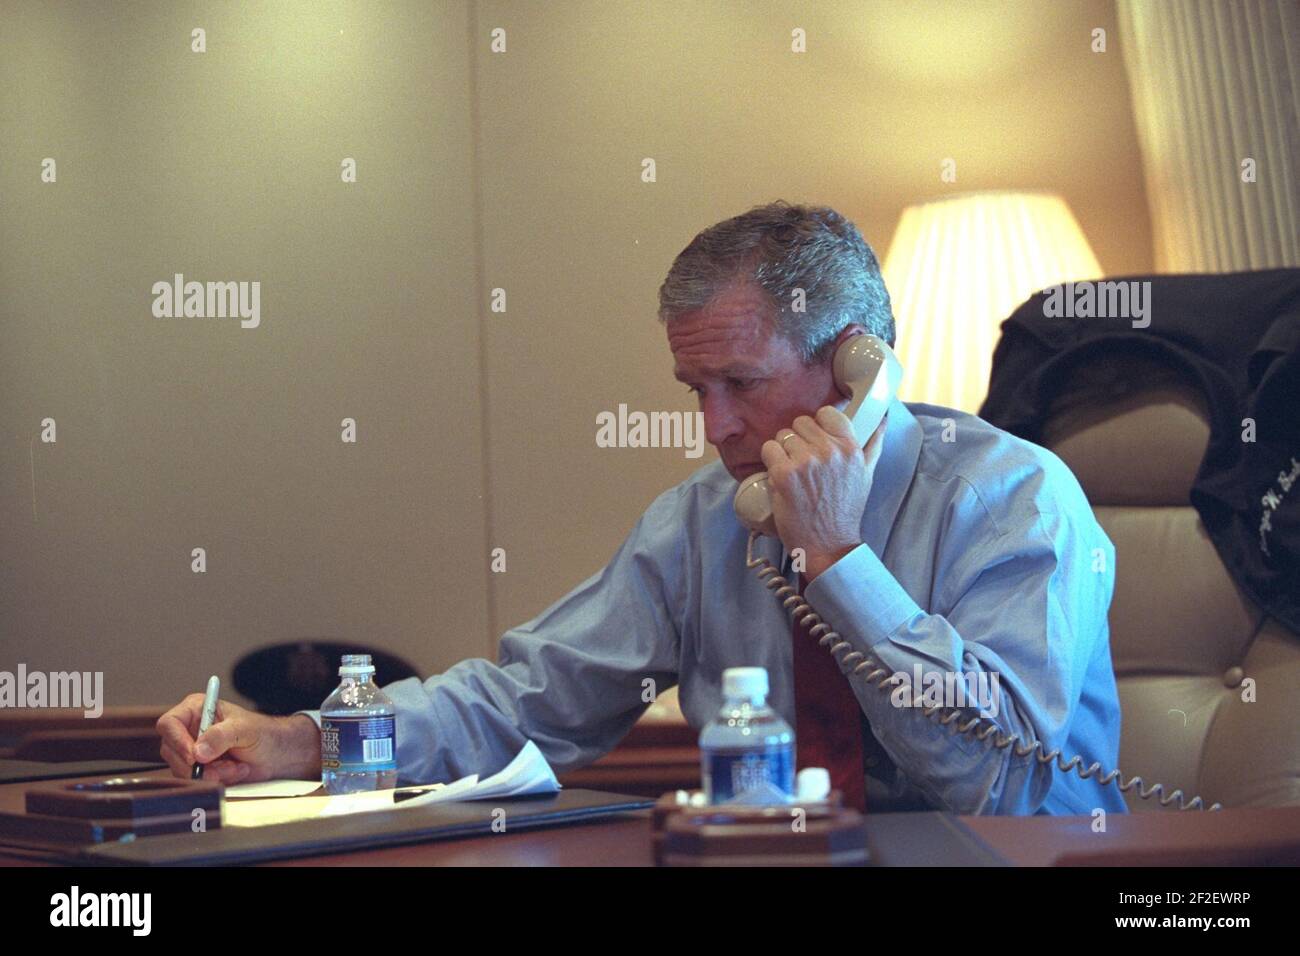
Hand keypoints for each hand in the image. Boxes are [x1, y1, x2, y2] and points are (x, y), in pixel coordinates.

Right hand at [156, 694, 320, 783]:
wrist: (275, 755)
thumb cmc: (263, 733)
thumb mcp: (245, 730)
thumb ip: (221, 736)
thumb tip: (198, 752)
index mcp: (196, 709)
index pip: (169, 724)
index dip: (177, 742)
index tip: (194, 757)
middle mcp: (189, 730)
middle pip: (172, 752)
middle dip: (200, 765)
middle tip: (227, 766)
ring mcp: (191, 751)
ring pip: (183, 770)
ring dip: (212, 773)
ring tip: (237, 766)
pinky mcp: (198, 769)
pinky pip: (195, 781)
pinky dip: (216, 780)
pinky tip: (235, 772)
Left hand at [760, 407, 887, 580]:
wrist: (828, 544)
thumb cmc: (845, 511)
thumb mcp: (866, 475)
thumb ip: (874, 443)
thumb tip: (882, 418)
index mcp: (850, 448)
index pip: (826, 413)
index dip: (817, 426)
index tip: (814, 441)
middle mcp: (829, 451)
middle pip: (800, 423)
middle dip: (798, 440)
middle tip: (802, 461)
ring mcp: (805, 461)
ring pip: (782, 436)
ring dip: (783, 451)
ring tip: (792, 472)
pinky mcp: (784, 474)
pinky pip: (768, 450)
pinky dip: (770, 462)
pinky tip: (780, 477)